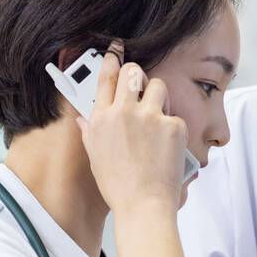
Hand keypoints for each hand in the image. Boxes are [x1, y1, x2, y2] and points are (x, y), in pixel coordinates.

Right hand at [75, 43, 187, 216]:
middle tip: (140, 84)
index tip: (116, 50)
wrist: (143, 205)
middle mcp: (123, 113)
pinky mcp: (173, 125)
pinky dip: (171, 127)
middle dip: (137, 75)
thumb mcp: (96, 158)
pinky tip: (167, 146)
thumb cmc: (118, 187)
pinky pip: (174, 115)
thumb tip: (83, 119)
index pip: (105, 78)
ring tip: (156, 117)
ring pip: (157, 86)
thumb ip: (90, 132)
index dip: (111, 59)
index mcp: (101, 119)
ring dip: (157, 96)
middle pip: (132, 72)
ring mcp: (150, 117)